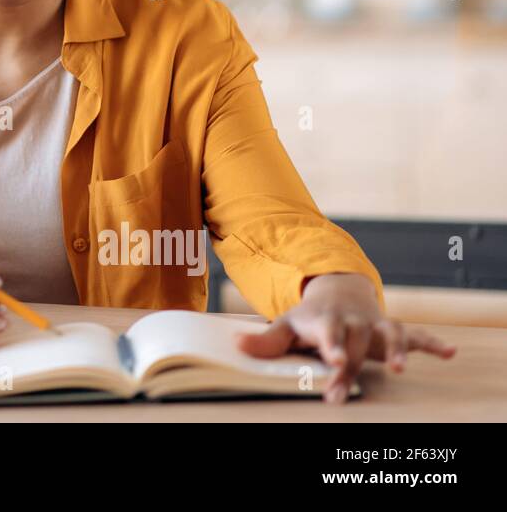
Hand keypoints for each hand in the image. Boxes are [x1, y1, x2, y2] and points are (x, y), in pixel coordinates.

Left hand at [236, 272, 456, 403]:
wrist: (336, 292)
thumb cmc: (309, 318)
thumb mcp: (287, 325)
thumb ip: (266, 340)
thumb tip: (235, 345)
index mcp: (327, 322)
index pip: (329, 334)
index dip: (332, 345)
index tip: (333, 359)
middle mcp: (354, 322)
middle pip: (355, 346)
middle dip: (350, 368)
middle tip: (341, 393)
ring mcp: (375, 325)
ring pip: (389, 335)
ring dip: (396, 349)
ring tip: (400, 368)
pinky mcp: (393, 330)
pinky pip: (416, 335)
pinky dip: (433, 343)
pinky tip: (450, 353)